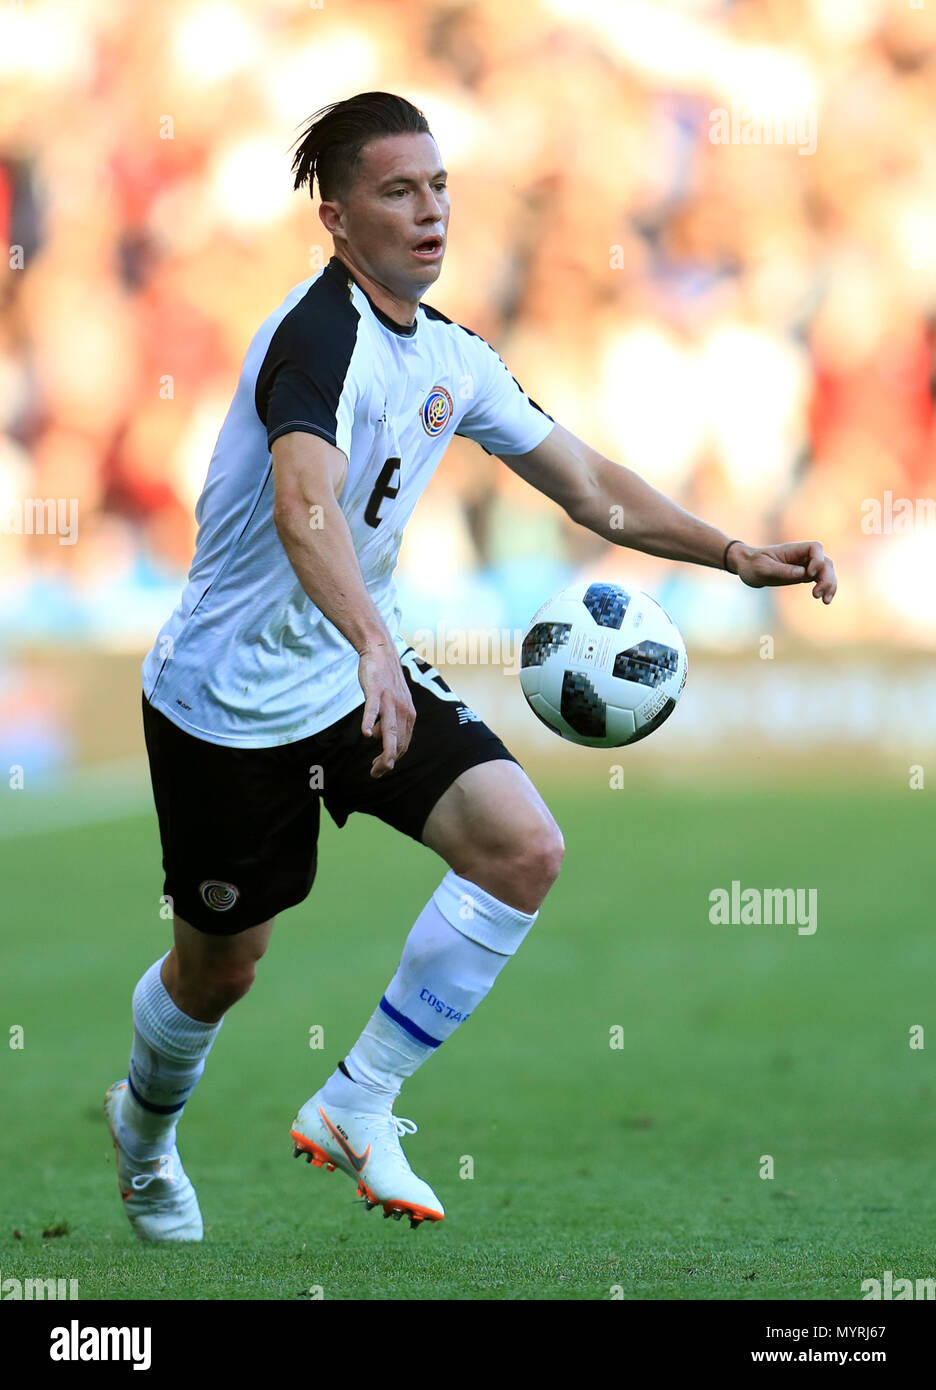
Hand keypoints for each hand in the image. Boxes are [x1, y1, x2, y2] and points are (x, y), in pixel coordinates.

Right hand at [357, 642, 416, 777]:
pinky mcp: (376, 691)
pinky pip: (373, 710)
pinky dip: (370, 722)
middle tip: (376, 774)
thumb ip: (389, 720)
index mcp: (409, 715)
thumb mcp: (393, 703)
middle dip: (388, 762)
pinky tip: (366, 734)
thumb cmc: (385, 681)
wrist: (381, 653)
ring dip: (385, 751)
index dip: (393, 759)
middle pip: (399, 742)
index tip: (381, 768)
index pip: (404, 744)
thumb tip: (377, 737)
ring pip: (390, 731)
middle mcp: (403, 710)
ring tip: (378, 767)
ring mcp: (390, 701)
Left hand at [727, 540, 836, 603]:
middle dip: (827, 578)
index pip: (815, 547)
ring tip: (825, 601)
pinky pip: (821, 579)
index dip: (818, 560)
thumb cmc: (752, 565)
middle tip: (817, 595)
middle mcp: (802, 556)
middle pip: (825, 562)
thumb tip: (803, 574)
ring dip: (830, 585)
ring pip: (826, 572)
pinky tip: (825, 600)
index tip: (808, 574)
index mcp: (793, 549)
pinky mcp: (804, 575)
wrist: (747, 567)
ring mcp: (805, 565)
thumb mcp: (763, 569)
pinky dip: (826, 588)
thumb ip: (782, 570)